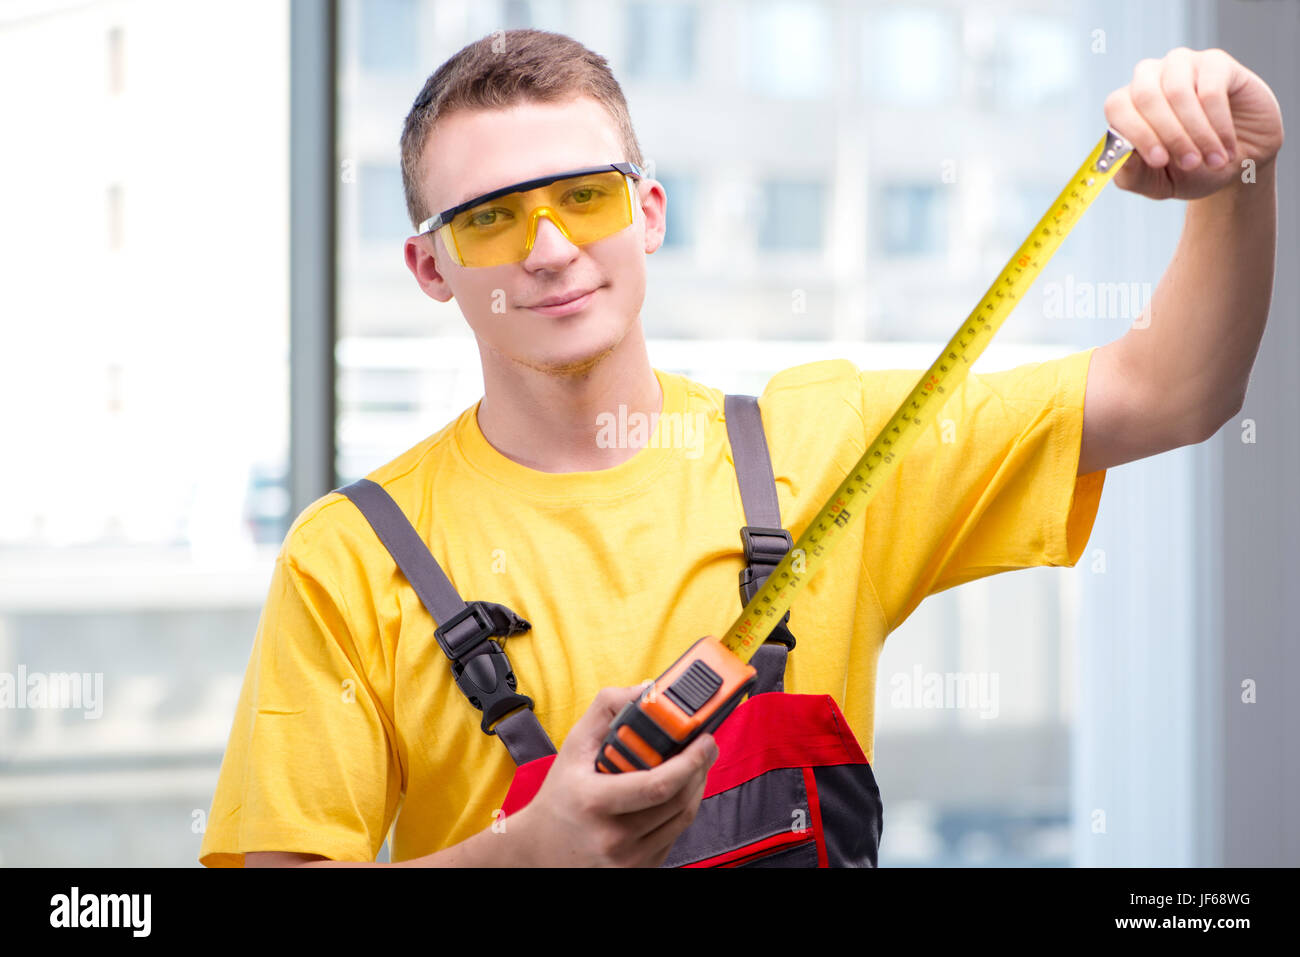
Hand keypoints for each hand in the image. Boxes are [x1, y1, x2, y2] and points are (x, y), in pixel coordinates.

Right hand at [512, 684, 717, 866]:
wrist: (540, 849)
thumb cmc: (560, 794)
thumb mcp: (574, 745)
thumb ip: (608, 709)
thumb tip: (648, 689)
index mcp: (595, 801)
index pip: (659, 784)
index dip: (690, 760)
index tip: (704, 738)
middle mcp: (613, 837)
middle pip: (679, 800)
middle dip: (700, 768)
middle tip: (706, 745)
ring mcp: (628, 859)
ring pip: (683, 819)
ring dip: (697, 787)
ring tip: (695, 764)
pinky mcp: (639, 870)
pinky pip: (675, 836)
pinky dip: (682, 810)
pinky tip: (676, 792)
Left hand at [1104, 47, 1282, 199]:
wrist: (1238, 162)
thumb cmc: (1191, 169)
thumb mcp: (1156, 183)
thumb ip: (1132, 175)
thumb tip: (1122, 158)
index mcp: (1127, 104)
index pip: (1117, 107)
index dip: (1138, 134)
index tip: (1160, 161)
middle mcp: (1149, 77)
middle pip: (1146, 96)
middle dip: (1170, 136)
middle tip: (1191, 164)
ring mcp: (1181, 65)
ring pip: (1178, 93)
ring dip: (1198, 133)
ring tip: (1214, 160)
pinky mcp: (1215, 62)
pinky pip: (1211, 90)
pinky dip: (1220, 124)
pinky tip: (1227, 147)